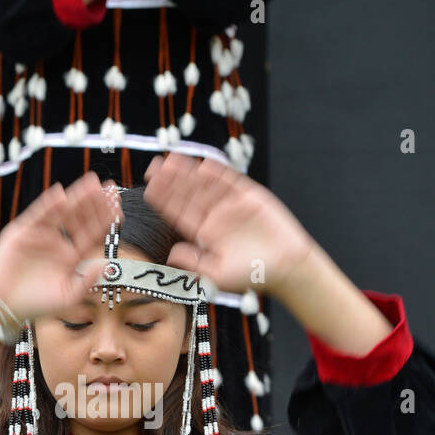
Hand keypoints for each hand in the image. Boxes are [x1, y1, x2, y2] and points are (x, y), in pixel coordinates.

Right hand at [0, 173, 115, 322]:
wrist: (3, 305)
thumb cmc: (35, 304)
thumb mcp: (67, 295)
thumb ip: (87, 280)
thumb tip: (106, 264)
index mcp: (71, 256)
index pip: (92, 234)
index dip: (104, 221)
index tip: (119, 208)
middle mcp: (58, 242)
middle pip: (80, 218)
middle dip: (94, 203)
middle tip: (110, 187)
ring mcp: (41, 235)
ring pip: (62, 212)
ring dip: (76, 198)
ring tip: (91, 183)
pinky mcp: (23, 232)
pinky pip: (38, 216)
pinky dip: (48, 205)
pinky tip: (61, 195)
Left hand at [143, 154, 316, 298]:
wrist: (286, 266)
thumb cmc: (252, 275)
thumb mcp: (218, 275)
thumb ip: (194, 264)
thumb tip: (172, 253)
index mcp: (203, 234)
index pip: (179, 213)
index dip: (164, 200)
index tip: (149, 188)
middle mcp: (214, 217)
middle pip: (188, 194)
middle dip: (171, 181)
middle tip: (153, 167)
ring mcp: (231, 205)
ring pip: (205, 184)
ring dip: (189, 173)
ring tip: (172, 160)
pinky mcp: (249, 196)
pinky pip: (231, 181)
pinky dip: (219, 173)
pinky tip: (204, 165)